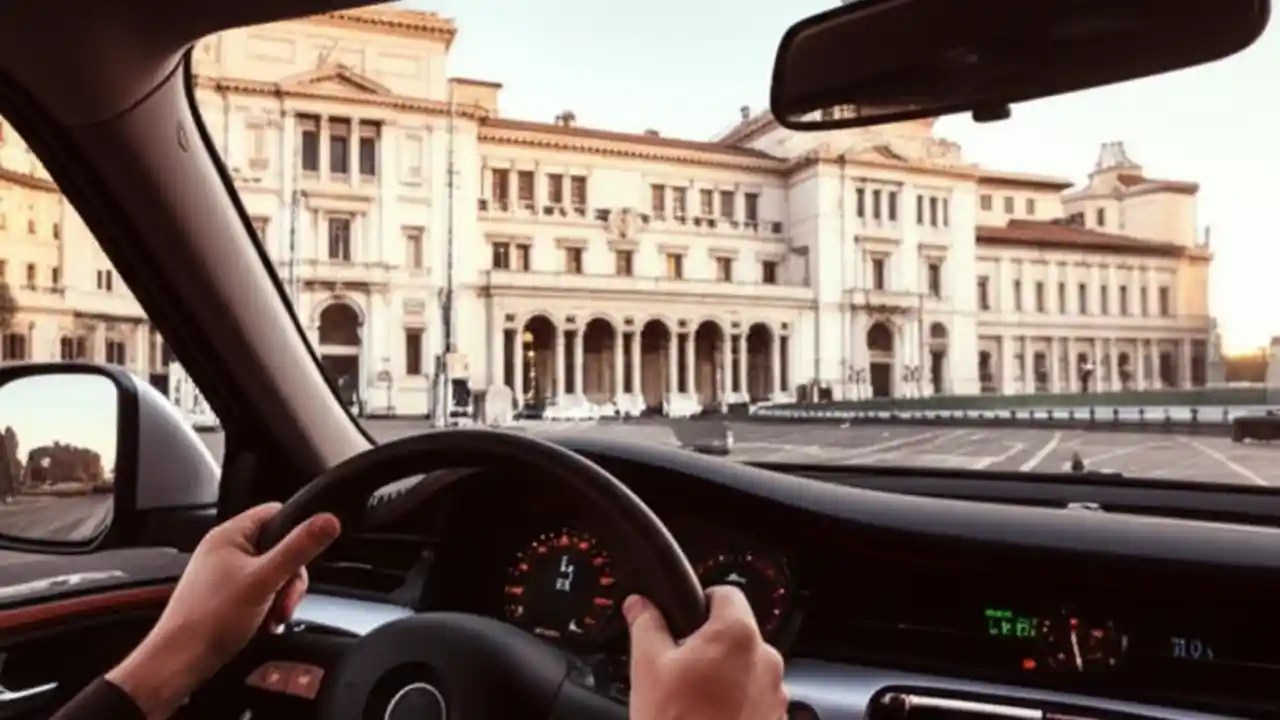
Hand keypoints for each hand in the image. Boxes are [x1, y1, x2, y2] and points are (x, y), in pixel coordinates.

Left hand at [106, 503, 340, 718]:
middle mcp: (226, 551)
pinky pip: (261, 593)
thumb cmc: (208, 620)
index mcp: (230, 535)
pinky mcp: (228, 596)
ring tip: (272, 615)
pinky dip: (268, 608)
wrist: (181, 661)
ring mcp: (226, 574)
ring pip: (273, 574)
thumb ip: (299, 548)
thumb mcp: (265, 579)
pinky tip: (264, 622)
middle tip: (284, 598)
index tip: (304, 556)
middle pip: (280, 549)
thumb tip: (327, 521)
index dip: (297, 533)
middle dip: (289, 578)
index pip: (276, 513)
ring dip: (280, 597)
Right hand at [624, 585, 787, 719]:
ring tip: (694, 701)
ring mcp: (775, 694)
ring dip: (725, 676)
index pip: (726, 594)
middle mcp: (766, 660)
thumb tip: (640, 604)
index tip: (685, 619)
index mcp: (736, 635)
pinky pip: (755, 698)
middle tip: (681, 669)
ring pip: (747, 668)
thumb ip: (646, 624)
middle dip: (710, 646)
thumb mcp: (647, 667)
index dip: (702, 602)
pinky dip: (737, 703)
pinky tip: (710, 718)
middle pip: (736, 634)